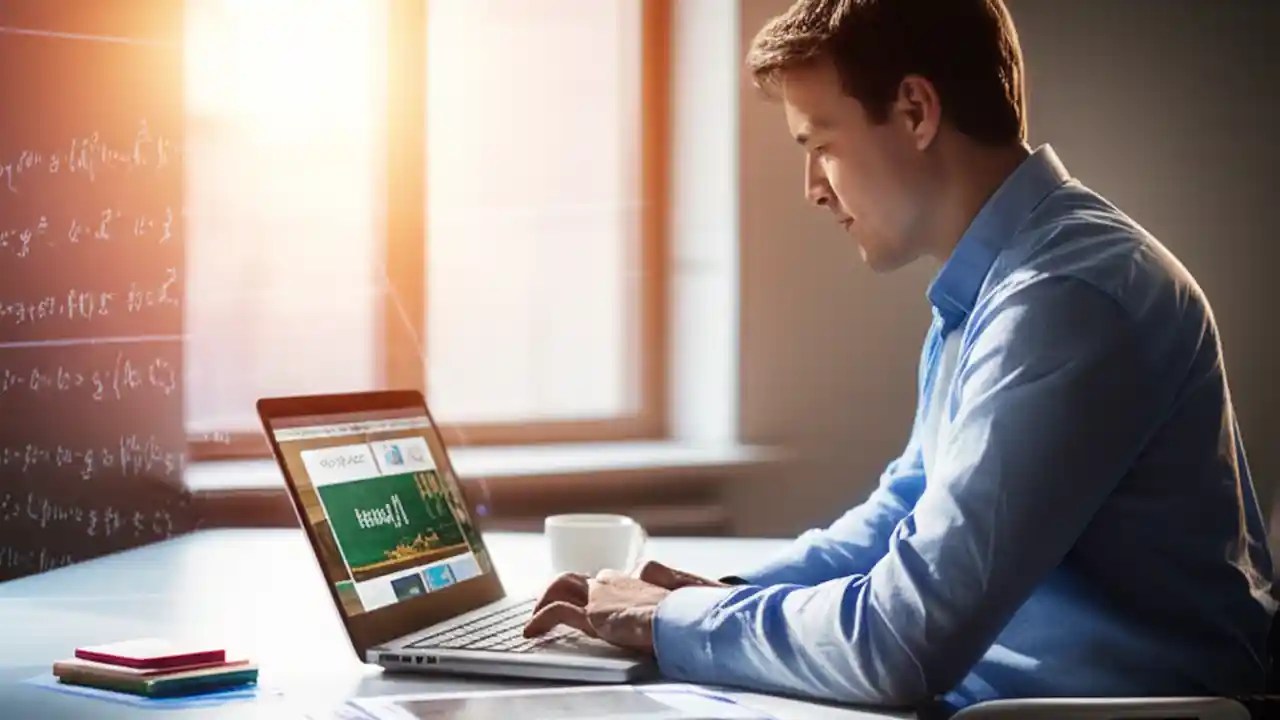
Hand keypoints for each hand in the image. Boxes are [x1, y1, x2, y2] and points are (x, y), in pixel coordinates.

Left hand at [522, 570, 666, 651]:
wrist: (678, 620)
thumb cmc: (684, 614)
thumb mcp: (677, 598)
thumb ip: (664, 588)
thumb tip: (662, 582)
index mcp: (634, 580)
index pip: (604, 581)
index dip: (590, 592)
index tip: (585, 604)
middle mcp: (614, 582)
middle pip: (579, 579)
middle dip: (561, 590)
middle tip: (548, 606)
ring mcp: (601, 594)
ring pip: (562, 584)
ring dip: (545, 598)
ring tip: (535, 619)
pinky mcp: (592, 612)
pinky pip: (557, 610)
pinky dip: (541, 618)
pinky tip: (532, 631)